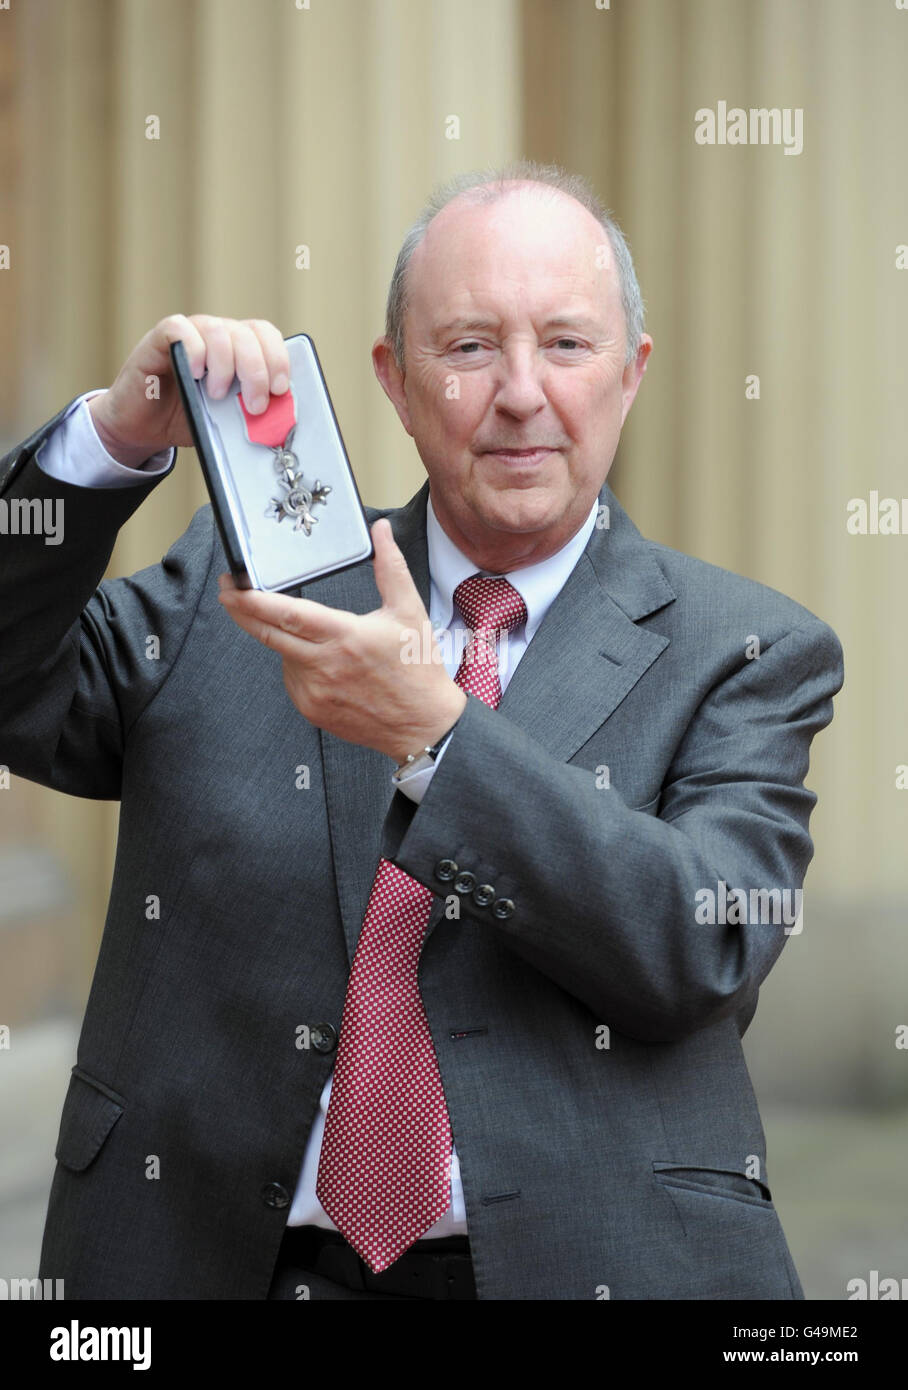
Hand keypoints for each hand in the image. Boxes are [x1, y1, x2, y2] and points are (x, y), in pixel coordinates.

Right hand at [88, 314, 289, 466]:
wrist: (144, 428)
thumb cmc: (188, 419)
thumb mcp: (228, 417)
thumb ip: (250, 409)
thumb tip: (279, 415)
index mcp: (237, 350)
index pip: (264, 335)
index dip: (277, 358)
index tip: (279, 389)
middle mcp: (215, 335)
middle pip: (247, 333)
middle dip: (257, 370)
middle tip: (254, 405)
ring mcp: (188, 334)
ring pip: (218, 330)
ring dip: (226, 365)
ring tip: (217, 394)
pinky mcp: (159, 339)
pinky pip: (179, 329)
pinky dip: (194, 350)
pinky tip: (195, 374)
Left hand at [216, 517, 467, 762]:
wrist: (424, 725)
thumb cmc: (418, 669)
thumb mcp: (409, 611)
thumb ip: (391, 567)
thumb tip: (382, 531)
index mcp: (346, 636)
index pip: (288, 614)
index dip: (254, 600)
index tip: (233, 586)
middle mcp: (325, 665)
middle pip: (269, 634)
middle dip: (242, 612)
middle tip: (228, 593)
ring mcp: (315, 691)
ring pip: (283, 655)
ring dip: (287, 641)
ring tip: (324, 641)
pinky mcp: (312, 709)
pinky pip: (293, 679)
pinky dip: (300, 666)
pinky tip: (327, 666)